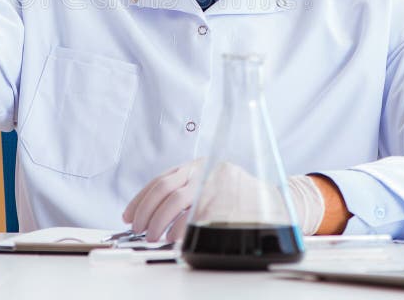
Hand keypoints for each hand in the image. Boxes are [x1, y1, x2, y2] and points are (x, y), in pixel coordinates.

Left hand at [123, 159, 327, 241]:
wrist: (275, 201)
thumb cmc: (237, 197)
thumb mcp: (208, 184)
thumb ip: (184, 190)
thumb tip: (147, 212)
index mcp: (197, 165)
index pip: (161, 179)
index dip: (139, 199)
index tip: (128, 215)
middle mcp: (205, 170)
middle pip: (165, 189)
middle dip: (146, 213)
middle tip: (139, 230)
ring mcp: (217, 185)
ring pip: (178, 200)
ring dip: (159, 222)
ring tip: (153, 237)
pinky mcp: (227, 200)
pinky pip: (197, 216)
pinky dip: (181, 230)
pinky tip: (174, 239)